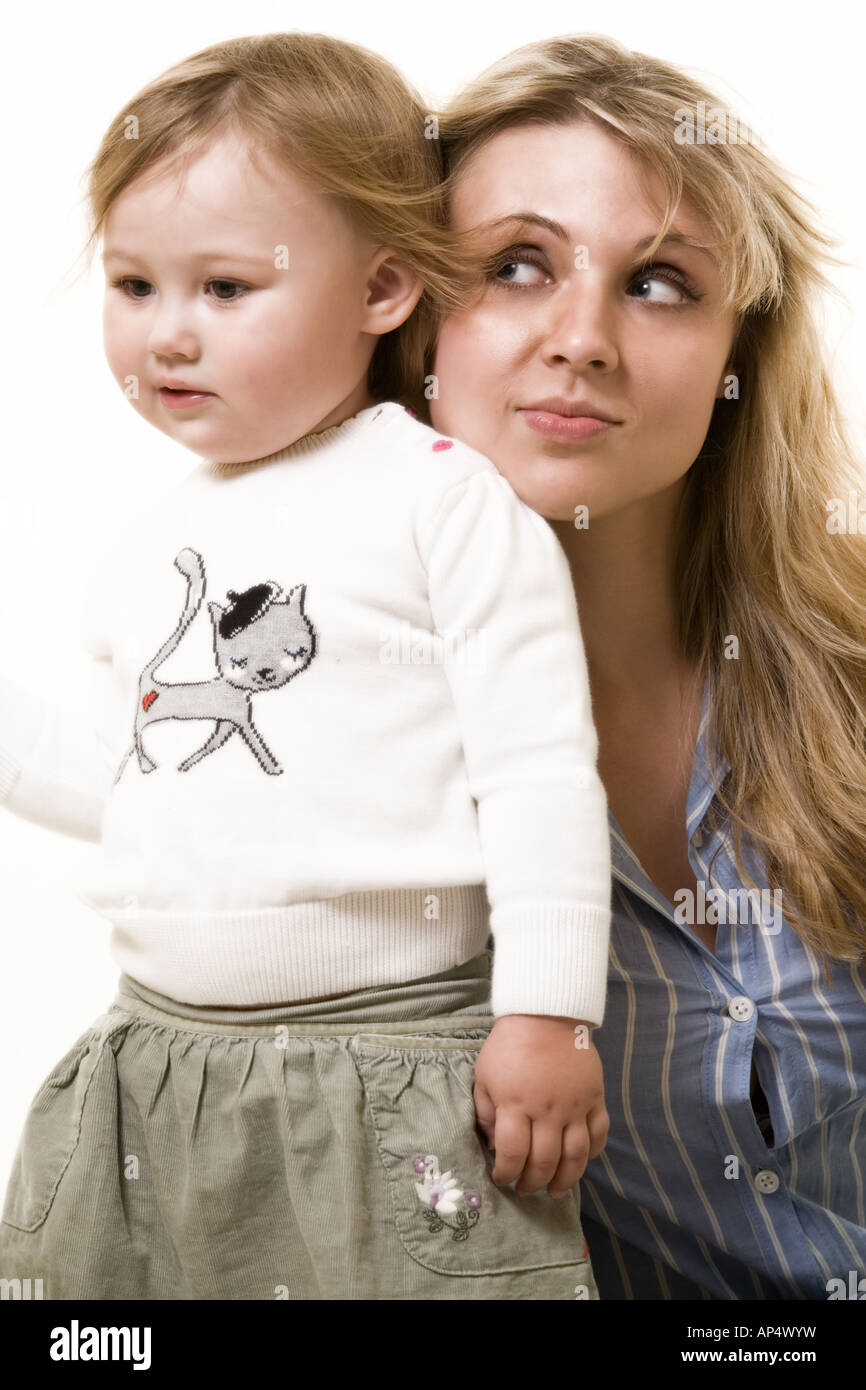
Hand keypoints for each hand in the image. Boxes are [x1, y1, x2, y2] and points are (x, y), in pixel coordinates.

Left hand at [472, 1014, 607, 1198]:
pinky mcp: (595, 1098)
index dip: (506, 1174)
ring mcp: (575, 1106)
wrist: (546, 1014)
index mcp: (516, 1104)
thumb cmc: (509, 1045)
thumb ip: (486, 1112)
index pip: (513, 1154)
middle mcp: (548, 1110)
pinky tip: (581, 1161)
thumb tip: (493, 1144)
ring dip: (565, 1180)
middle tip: (525, 1189)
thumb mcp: (484, 1075)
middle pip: (545, 1161)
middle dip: (532, 1182)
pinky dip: (592, 1153)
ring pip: (575, 1156)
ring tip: (554, 1190)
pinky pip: (599, 1133)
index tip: (501, 1178)